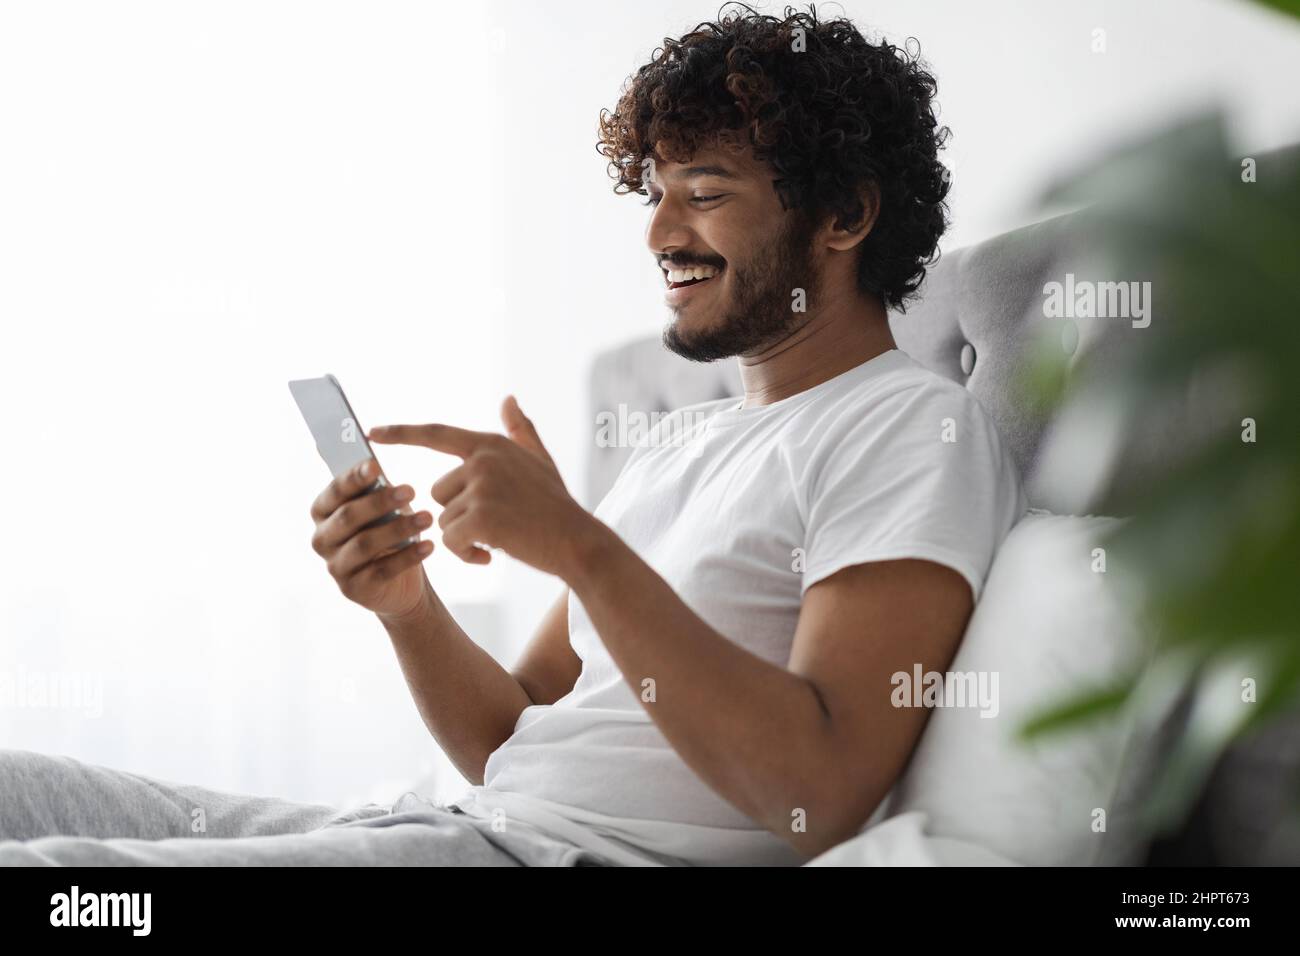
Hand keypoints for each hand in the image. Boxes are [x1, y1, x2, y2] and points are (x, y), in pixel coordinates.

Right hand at [309, 459, 434, 618]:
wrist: (400, 585)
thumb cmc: (388, 533)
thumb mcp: (382, 511)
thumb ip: (376, 492)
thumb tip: (380, 472)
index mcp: (323, 513)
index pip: (334, 492)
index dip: (353, 478)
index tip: (375, 466)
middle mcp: (322, 540)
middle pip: (347, 517)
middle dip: (379, 502)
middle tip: (411, 490)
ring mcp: (336, 567)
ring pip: (365, 544)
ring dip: (398, 528)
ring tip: (428, 517)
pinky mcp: (355, 590)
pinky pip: (382, 571)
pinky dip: (408, 557)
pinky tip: (429, 545)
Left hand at [368, 396, 599, 578]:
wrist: (577, 542)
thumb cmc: (557, 505)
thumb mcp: (540, 461)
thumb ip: (520, 430)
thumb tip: (509, 399)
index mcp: (489, 445)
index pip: (436, 434)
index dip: (401, 432)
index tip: (370, 432)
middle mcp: (482, 461)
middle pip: (438, 492)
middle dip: (459, 514)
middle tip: (495, 524)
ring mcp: (481, 488)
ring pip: (443, 520)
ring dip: (464, 537)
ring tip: (499, 538)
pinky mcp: (481, 518)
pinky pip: (451, 541)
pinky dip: (468, 554)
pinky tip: (493, 555)